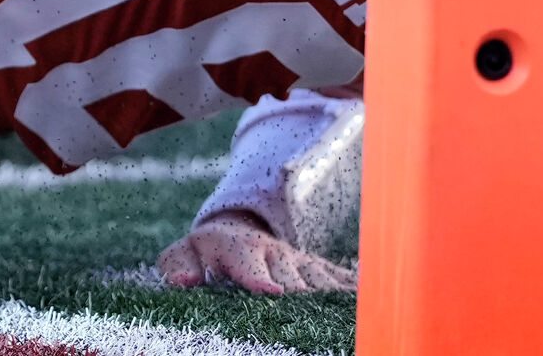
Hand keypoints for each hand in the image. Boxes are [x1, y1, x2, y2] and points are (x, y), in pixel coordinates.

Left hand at [156, 211, 356, 294]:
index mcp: (237, 249)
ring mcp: (295, 259)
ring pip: (315, 278)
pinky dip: (348, 286)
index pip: (249, 266)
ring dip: (330, 293)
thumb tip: (186, 282)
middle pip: (290, 278)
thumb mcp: (183, 253)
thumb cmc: (205, 251)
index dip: (260, 280)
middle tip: (311, 314)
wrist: (235, 227)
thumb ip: (178, 267)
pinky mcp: (311, 265)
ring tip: (347, 310)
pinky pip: (332, 275)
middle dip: (300, 294)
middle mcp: (272, 252)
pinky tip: (364, 299)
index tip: (273, 293)